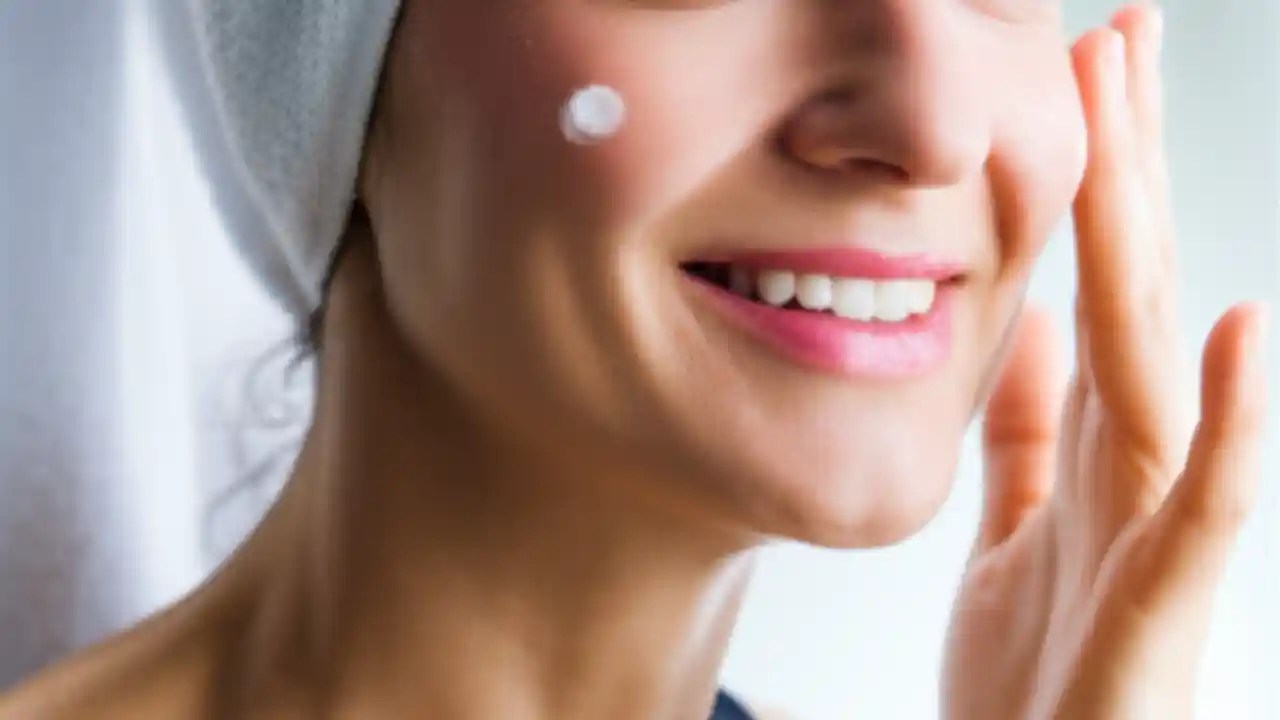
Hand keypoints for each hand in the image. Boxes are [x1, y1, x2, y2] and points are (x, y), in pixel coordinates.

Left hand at [941, 6, 1269, 719]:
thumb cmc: (1036, 678)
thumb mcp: (1016, 529)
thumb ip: (1029, 438)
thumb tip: (1028, 333)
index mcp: (1094, 450)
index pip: (1095, 289)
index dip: (1086, 183)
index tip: (1077, 74)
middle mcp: (1133, 470)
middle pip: (1130, 291)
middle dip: (1122, 162)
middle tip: (1116, 31)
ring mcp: (1154, 529)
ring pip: (1156, 357)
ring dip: (1149, 235)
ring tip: (1139, 114)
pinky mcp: (1162, 604)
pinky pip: (1205, 504)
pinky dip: (1230, 420)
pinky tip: (1248, 328)